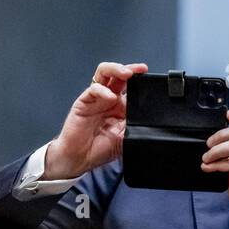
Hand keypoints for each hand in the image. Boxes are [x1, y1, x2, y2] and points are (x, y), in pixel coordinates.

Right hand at [43, 61, 149, 180]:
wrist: (79, 159)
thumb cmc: (99, 150)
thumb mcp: (125, 138)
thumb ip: (135, 124)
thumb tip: (149, 117)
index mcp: (119, 106)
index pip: (130, 86)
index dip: (139, 79)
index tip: (148, 76)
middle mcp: (108, 99)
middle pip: (118, 75)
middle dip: (130, 69)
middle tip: (140, 70)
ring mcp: (96, 99)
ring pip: (104, 74)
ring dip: (116, 69)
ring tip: (126, 73)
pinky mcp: (83, 102)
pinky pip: (93, 89)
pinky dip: (102, 90)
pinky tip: (109, 96)